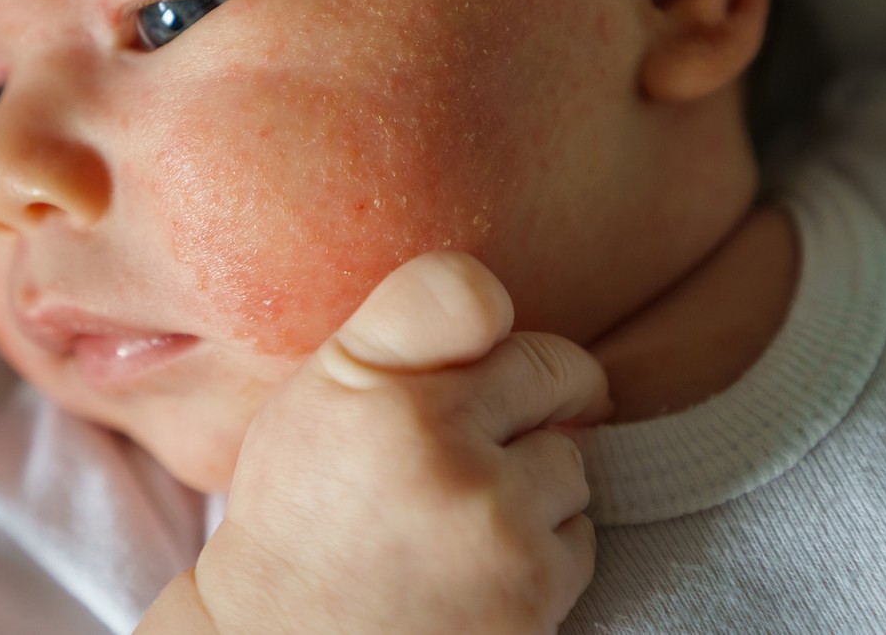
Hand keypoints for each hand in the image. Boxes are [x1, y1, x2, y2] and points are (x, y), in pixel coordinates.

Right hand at [139, 251, 610, 634]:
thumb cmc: (307, 517)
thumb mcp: (316, 400)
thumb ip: (398, 336)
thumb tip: (503, 307)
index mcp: (368, 387)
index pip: (464, 293)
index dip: (489, 320)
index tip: (483, 348)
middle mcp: (436, 446)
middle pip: (552, 372)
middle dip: (537, 400)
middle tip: (483, 445)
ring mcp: (493, 523)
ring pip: (571, 461)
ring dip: (537, 486)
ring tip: (461, 522)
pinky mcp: (532, 591)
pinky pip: (578, 540)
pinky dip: (543, 553)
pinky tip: (479, 572)